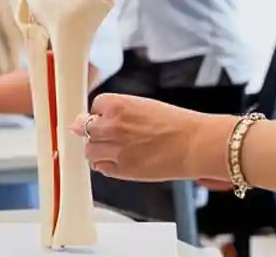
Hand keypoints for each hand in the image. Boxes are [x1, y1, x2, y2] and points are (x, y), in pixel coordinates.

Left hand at [71, 93, 236, 182]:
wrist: (194, 144)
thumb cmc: (176, 124)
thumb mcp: (142, 106)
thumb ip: (114, 112)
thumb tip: (81, 120)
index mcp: (116, 105)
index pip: (94, 107)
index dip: (104, 113)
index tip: (115, 118)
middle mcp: (110, 126)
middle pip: (85, 129)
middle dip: (97, 132)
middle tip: (115, 135)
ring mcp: (114, 149)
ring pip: (90, 150)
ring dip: (100, 150)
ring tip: (121, 149)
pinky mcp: (121, 170)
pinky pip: (101, 168)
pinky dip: (108, 165)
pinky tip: (124, 160)